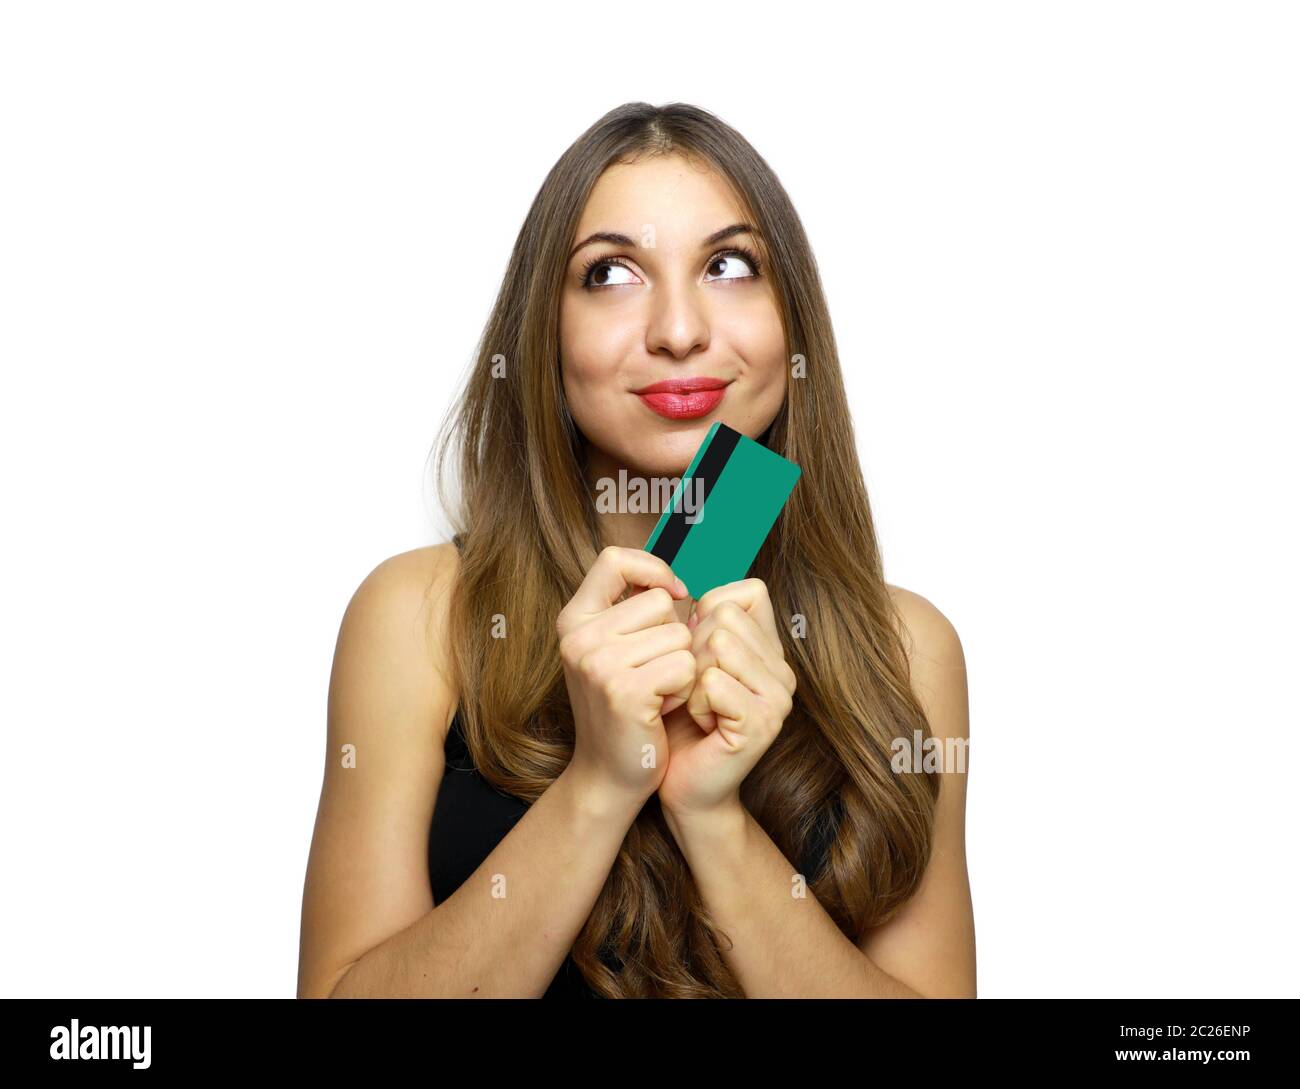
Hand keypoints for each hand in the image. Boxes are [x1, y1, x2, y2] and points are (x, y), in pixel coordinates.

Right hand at [556, 546, 695, 810]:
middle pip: (659, 601)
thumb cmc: (624, 709)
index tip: (674, 594)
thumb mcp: (613, 651)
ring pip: (678, 635)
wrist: (609, 775)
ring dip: (681, 666)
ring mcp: (597, 663)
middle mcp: (579, 637)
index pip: (614, 560)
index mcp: (574, 620)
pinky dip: (684, 689)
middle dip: (673, 635)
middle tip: (653, 674)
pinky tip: (661, 708)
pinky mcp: (624, 690)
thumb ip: (629, 612)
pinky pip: (684, 665)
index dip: (652, 568)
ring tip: (656, 693)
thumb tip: (674, 583)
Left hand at [656, 578, 796, 821]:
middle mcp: (782, 668)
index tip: (696, 653)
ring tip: (698, 707)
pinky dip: (693, 703)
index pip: (746, 591)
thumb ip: (698, 620)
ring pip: (716, 644)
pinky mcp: (764, 722)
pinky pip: (712, 682)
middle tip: (694, 689)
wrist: (681, 783)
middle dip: (691, 650)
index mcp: (768, 648)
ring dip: (690, 678)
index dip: (707, 612)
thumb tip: (685, 586)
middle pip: (723, 615)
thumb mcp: (688, 659)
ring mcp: (778, 696)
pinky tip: (702, 725)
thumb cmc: (679, 719)